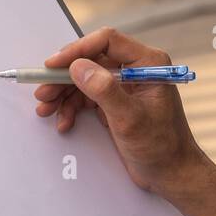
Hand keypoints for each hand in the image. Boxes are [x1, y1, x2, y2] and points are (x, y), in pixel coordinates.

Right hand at [35, 27, 208, 197]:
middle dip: (64, 77)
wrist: (171, 174)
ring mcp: (125, 86)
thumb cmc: (161, 146)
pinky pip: (87, 96)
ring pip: (85, 79)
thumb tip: (78, 67)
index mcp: (148, 63)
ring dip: (63, 94)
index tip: (53, 65)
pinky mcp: (116, 102)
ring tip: (46, 109)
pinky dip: (72, 107)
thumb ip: (104, 90)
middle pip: (91, 60)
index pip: (106, 41)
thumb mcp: (130, 119)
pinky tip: (64, 121)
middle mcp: (136, 69)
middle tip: (44, 92)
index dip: (77, 50)